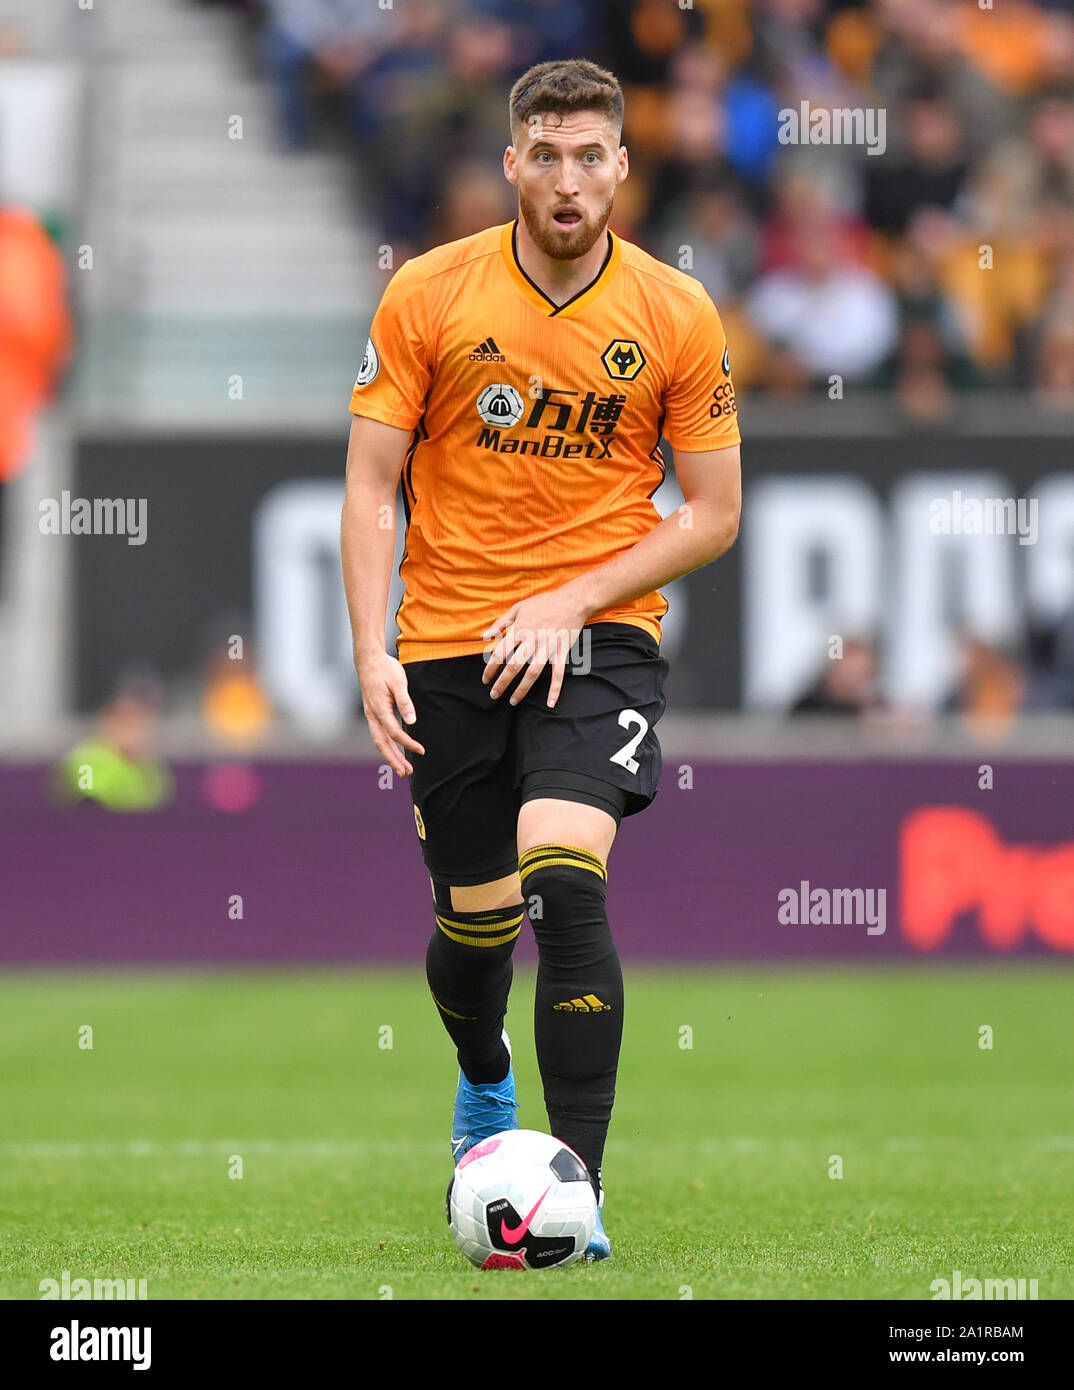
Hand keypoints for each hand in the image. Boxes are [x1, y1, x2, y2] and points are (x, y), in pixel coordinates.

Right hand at [355, 650, 424, 776]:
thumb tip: (412, 721)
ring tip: (402, 768)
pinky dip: (386, 745)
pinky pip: (378, 734)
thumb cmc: (385, 669)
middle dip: (394, 759)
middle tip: (406, 773)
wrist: (368, 659)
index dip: (408, 743)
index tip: (421, 751)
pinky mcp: (372, 713)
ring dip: (390, 755)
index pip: (395, 733)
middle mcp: (372, 715)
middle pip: (382, 743)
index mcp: (379, 708)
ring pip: (378, 740)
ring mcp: (370, 715)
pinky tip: (395, 751)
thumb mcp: (398, 682)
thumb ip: (405, 702)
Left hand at [481, 586, 591, 708]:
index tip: (485, 680)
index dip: (490, 668)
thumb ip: (500, 623)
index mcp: (520, 630)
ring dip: (522, 689)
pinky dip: (555, 689)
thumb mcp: (518, 608)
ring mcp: (548, 648)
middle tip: (494, 695)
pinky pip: (558, 674)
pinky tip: (550, 703)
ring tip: (513, 701)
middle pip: (514, 666)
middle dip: (502, 683)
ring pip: (533, 673)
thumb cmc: (544, 603)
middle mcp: (532, 641)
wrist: (572, 600)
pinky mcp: (562, 652)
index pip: (500, 653)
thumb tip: (484, 636)